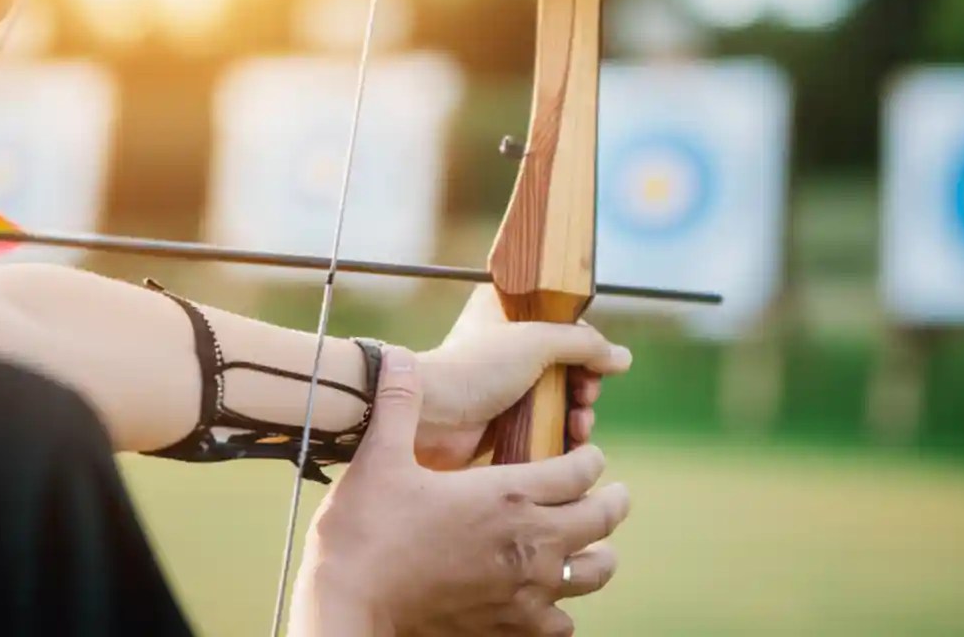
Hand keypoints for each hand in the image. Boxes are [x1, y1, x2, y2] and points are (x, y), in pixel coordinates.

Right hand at [290, 348, 627, 636]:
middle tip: (616, 495)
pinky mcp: (511, 628)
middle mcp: (529, 542)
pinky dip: (561, 611)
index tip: (592, 455)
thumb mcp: (380, 458)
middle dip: (613, 502)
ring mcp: (524, 590)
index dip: (591, 459)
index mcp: (506, 494)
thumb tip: (394, 353)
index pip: (579, 471)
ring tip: (595, 549)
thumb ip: (398, 404)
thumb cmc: (364, 530)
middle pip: (601, 520)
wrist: (347, 605)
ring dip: (597, 557)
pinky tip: (548, 603)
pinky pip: (561, 624)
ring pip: (592, 573)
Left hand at [415, 286, 631, 468]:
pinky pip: (546, 424)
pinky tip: (571, 440)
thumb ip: (585, 345)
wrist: (431, 416)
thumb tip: (623, 359)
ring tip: (579, 424)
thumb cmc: (475, 368)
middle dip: (586, 382)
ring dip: (579, 411)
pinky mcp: (505, 420)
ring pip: (560, 397)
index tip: (595, 362)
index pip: (564, 322)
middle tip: (585, 396)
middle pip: (568, 362)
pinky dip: (563, 432)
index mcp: (508, 311)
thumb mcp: (538, 342)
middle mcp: (508, 345)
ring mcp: (506, 384)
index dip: (586, 343)